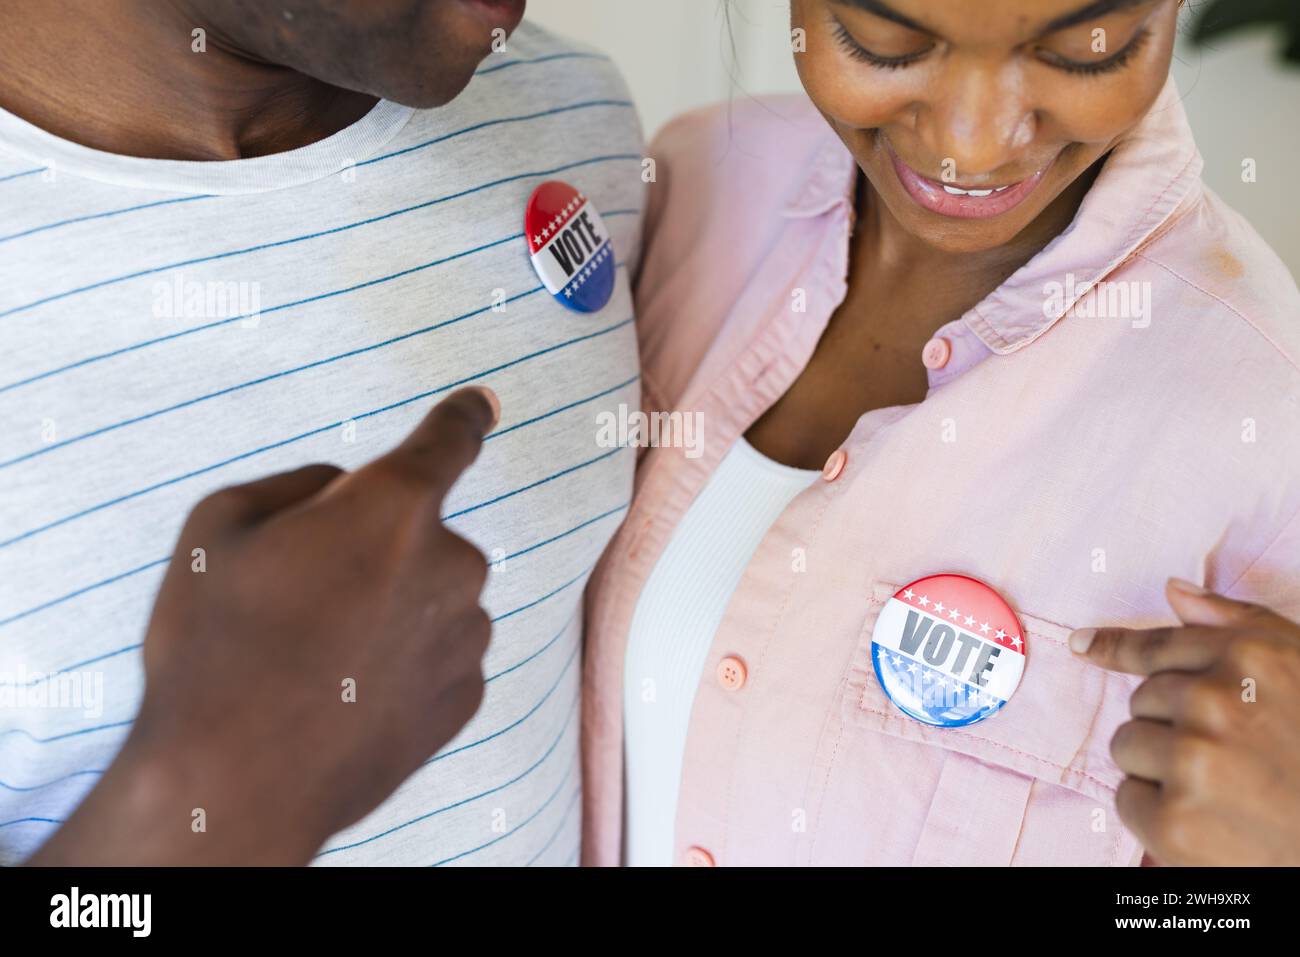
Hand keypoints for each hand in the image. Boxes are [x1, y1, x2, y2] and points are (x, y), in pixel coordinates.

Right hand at [28, 387, 499, 865]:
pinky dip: (406, 663)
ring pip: (436, 597)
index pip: (450, 439)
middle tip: (307, 600)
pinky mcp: (466, 698)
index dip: (463, 417)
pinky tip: (347, 691)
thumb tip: (344, 490)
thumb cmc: (217, 649)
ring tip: (319, 658)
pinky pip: (441, 654)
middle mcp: (453, 565)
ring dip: (395, 610)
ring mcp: (466, 637)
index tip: (482, 404)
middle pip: (426, 535)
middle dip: (380, 552)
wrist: (234, 785)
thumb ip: (299, 485)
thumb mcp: (218, 528)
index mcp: (395, 508)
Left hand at [1070, 578, 1299, 865]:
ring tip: (1222, 791)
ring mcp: (1191, 760)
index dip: (1116, 647)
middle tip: (1229, 758)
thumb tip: (1174, 590)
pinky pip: (1126, 798)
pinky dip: (1157, 815)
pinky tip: (1209, 824)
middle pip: (1141, 700)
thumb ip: (1238, 627)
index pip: (1158, 646)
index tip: (1082, 645)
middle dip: (1172, 726)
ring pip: (1127, 745)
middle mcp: (1215, 703)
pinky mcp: (1173, 820)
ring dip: (1160, 769)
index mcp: (1250, 660)